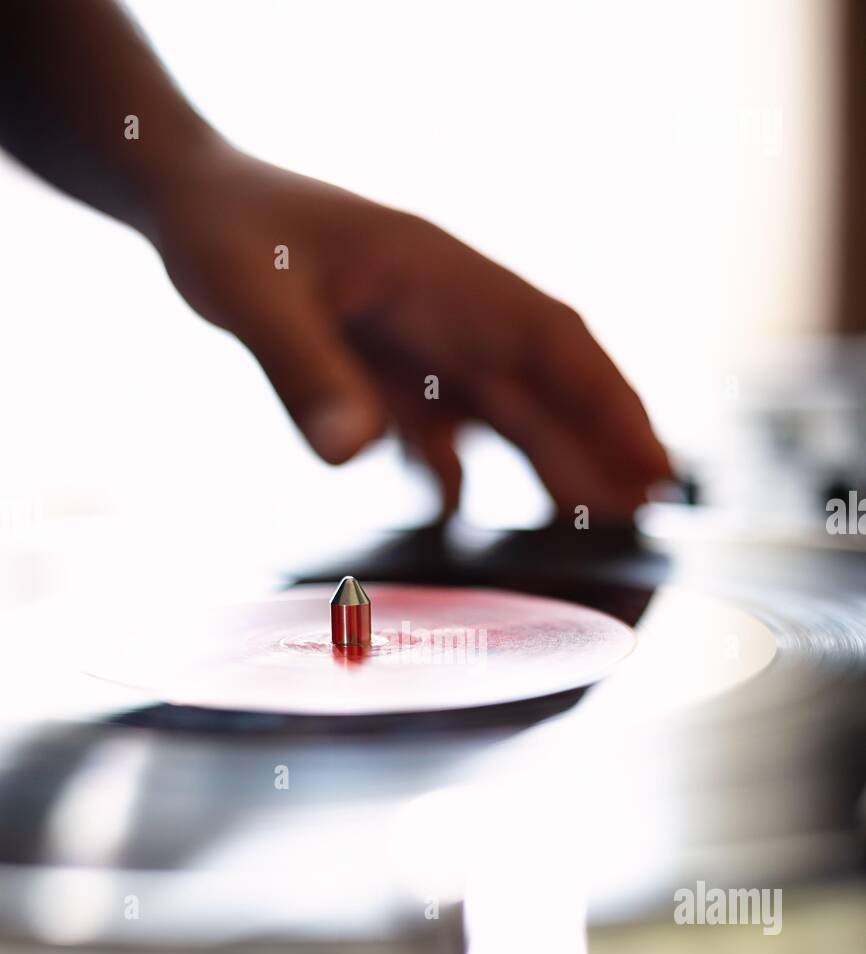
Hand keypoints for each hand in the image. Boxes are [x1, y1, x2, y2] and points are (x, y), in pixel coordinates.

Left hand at [154, 142, 669, 515]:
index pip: (548, 340)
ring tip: (590, 521)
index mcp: (440, 278)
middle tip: (648, 512)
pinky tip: (461, 515)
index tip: (651, 461)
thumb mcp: (252, 294)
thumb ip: (302, 370)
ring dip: (546, 460)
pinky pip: (438, 429)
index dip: (607, 402)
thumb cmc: (227, 231)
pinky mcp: (385, 374)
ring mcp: (418, 345)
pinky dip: (456, 472)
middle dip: (599, 443)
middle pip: (542, 385)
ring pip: (503, 410)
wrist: (192, 204)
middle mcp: (444, 313)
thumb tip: (353, 454)